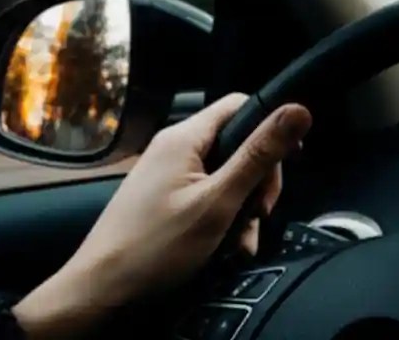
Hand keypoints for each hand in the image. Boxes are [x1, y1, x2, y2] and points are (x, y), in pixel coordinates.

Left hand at [13, 93, 311, 339]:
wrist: (100, 292)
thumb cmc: (156, 247)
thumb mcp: (218, 201)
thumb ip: (259, 155)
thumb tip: (298, 110)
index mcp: (184, 137)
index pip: (242, 106)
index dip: (272, 129)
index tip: (289, 162)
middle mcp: (175, 148)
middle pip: (238, 145)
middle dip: (258, 182)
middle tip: (261, 213)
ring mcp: (168, 175)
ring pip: (226, 177)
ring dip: (243, 209)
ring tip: (241, 242)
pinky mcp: (165, 199)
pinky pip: (208, 197)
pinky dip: (223, 220)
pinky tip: (226, 248)